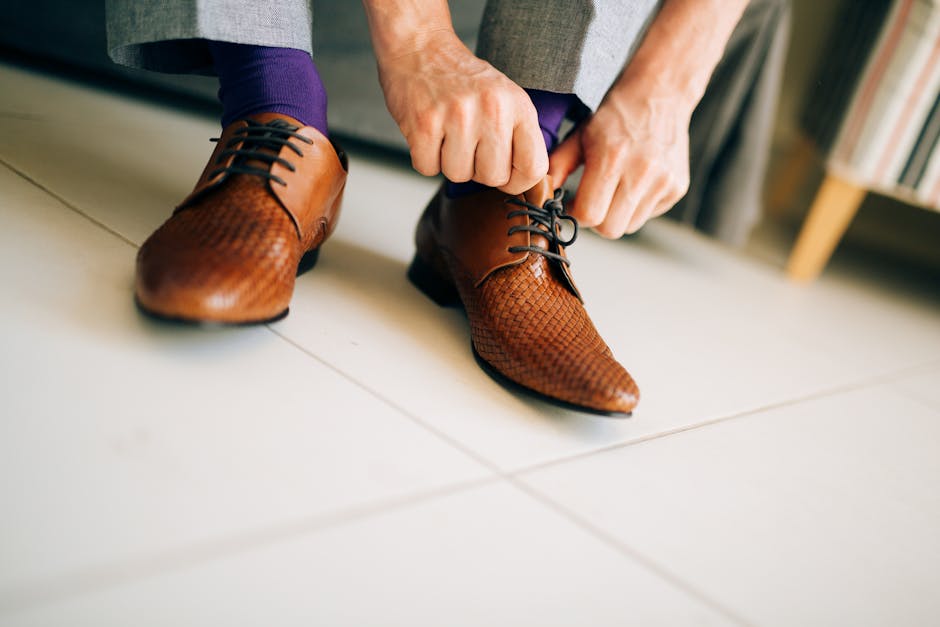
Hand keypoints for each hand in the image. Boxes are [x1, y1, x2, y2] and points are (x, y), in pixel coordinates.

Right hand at [376, 33, 546, 193]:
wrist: (419, 48)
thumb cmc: (463, 81)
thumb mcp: (506, 99)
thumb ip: (520, 138)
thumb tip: (529, 184)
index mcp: (518, 106)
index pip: (533, 168)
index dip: (517, 182)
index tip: (505, 174)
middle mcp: (492, 109)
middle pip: (492, 178)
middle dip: (477, 170)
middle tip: (468, 143)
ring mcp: (457, 116)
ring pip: (458, 175)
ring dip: (449, 162)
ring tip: (447, 133)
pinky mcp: (425, 123)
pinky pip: (428, 168)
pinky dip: (425, 158)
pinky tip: (430, 133)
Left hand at [548, 89, 691, 236]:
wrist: (660, 94)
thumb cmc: (615, 115)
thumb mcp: (579, 134)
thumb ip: (558, 166)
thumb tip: (542, 195)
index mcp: (612, 158)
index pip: (589, 215)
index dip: (576, 213)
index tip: (573, 203)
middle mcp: (642, 172)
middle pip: (611, 230)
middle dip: (596, 221)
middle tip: (592, 201)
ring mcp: (664, 182)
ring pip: (630, 226)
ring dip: (617, 215)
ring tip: (615, 189)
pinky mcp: (678, 188)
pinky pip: (649, 215)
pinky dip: (637, 207)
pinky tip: (635, 183)